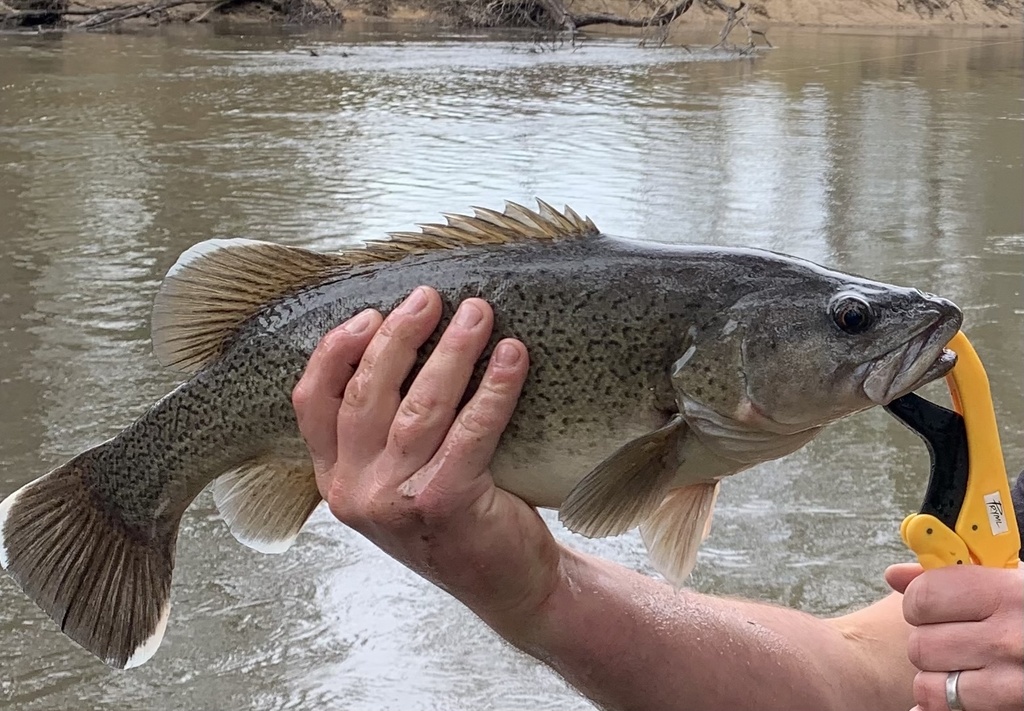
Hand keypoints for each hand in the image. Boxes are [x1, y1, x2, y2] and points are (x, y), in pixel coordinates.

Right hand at [292, 286, 562, 635]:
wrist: (506, 584)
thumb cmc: (457, 518)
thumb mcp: (398, 479)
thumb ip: (383, 431)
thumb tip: (400, 339)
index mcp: (335, 479)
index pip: (311, 403)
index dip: (336, 351)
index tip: (370, 314)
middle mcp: (354, 491)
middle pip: (366, 393)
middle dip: (398, 336)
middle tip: (430, 298)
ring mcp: (394, 500)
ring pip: (420, 405)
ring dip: (452, 350)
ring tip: (478, 313)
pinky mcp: (443, 502)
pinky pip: (471, 428)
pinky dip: (494, 386)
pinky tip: (512, 355)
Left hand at [886, 562, 1023, 710]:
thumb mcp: (1012, 582)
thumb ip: (952, 577)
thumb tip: (894, 575)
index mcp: (1006, 595)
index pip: (923, 599)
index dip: (920, 603)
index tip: (932, 604)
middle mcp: (1009, 641)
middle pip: (921, 645)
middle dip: (929, 642)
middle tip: (953, 637)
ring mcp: (1014, 684)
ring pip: (930, 686)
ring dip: (937, 679)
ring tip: (964, 665)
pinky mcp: (1014, 709)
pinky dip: (945, 706)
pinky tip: (962, 693)